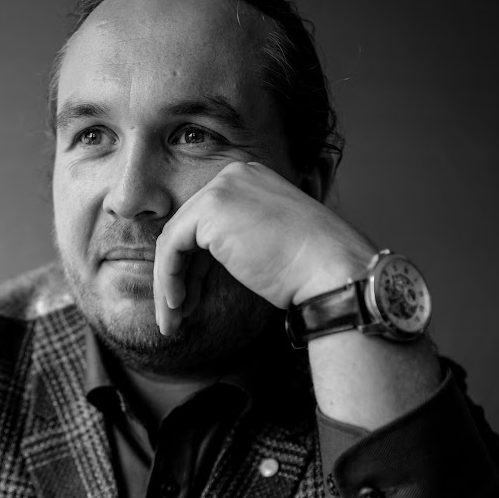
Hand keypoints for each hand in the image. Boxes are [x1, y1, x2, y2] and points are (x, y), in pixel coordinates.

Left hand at [153, 161, 375, 334]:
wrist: (331, 269)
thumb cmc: (309, 268)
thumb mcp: (265, 245)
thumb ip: (233, 242)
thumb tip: (194, 269)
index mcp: (250, 180)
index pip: (205, 225)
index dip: (193, 267)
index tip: (191, 300)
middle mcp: (233, 176)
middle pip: (186, 232)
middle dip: (177, 278)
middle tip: (176, 313)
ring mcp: (221, 188)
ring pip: (173, 242)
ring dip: (167, 285)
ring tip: (171, 321)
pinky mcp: (211, 209)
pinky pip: (171, 248)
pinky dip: (168, 279)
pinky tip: (176, 306)